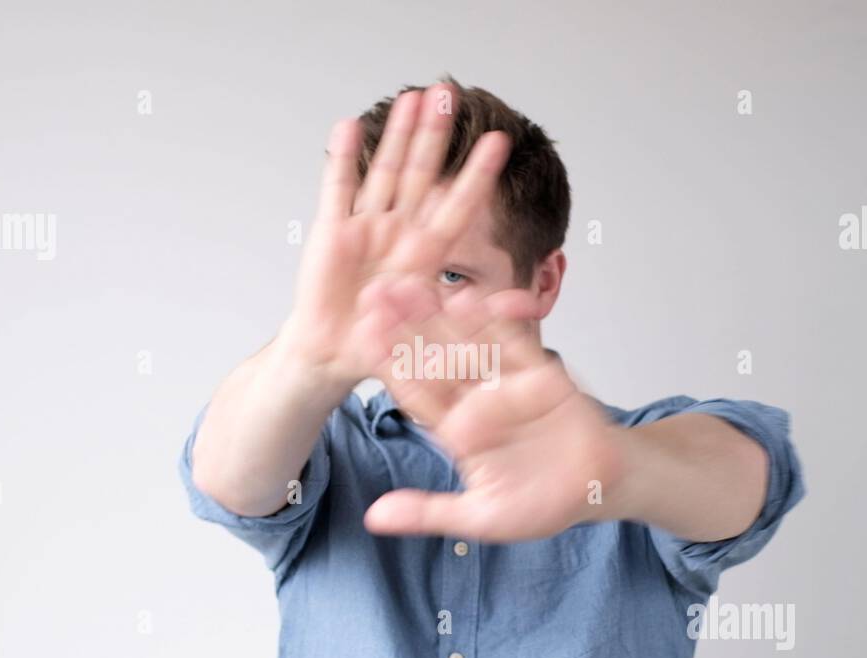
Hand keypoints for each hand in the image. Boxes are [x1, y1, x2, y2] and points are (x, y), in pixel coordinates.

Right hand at [281, 83, 512, 387]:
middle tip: (449, 95)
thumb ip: (486, 315)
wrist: (335, 353)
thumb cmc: (385, 343)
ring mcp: (366, 228)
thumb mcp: (439, 332)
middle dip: (434, 136)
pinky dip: (341, 160)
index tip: (499, 143)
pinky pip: (337, 190)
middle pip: (421, 175)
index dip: (476, 175)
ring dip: (397, 135)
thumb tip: (535, 303)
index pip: (458, 206)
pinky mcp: (331, 233)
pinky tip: (348, 127)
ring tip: (411, 98)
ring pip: (385, 172)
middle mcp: (399, 232)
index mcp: (427, 253)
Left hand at [357, 281, 629, 541]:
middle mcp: (475, 402)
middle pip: (435, 360)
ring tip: (411, 285)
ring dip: (440, 316)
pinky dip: (493, 324)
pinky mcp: (539, 373)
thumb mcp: (482, 518)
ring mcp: (506, 385)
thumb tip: (373, 519)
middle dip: (405, 328)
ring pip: (467, 344)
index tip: (361, 339)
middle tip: (374, 293)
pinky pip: (513, 344)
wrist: (604, 487)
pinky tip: (467, 300)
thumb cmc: (545, 504)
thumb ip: (429, 513)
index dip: (390, 366)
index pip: (416, 395)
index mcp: (455, 433)